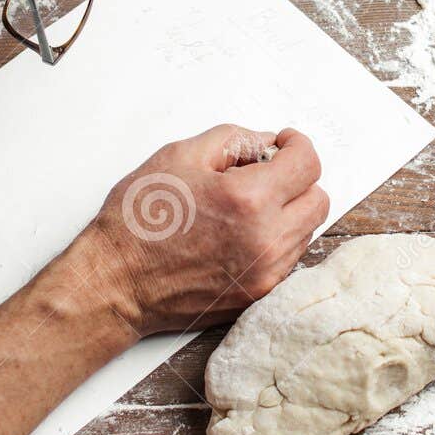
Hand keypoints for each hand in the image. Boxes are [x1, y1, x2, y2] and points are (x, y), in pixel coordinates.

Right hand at [87, 125, 330, 335]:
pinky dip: (277, 239)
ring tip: (245, 206)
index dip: (297, 145)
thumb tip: (265, 143)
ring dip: (288, 211)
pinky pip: (289, 257)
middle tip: (265, 174)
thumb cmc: (138, 221)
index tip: (283, 143)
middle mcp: (267, 239)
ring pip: (307, 230)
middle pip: (318, 199)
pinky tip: (241, 232)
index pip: (308, 164)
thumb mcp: (179, 156)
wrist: (116, 283)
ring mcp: (266, 272)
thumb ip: (233, 140)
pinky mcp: (258, 294)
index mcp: (249, 198)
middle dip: (297, 179)